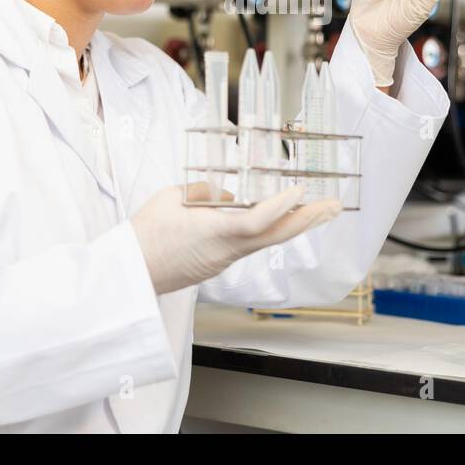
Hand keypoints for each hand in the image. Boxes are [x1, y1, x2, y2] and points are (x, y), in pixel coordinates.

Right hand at [131, 182, 341, 293]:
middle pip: (275, 235)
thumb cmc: (145, 235)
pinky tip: (279, 218)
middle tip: (334, 205)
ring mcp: (224, 260)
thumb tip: (225, 197)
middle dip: (308, 219)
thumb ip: (204, 191)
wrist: (130, 274)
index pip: (256, 221)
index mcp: (214, 232)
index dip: (281, 206)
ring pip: (267, 240)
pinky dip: (270, 229)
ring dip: (293, 223)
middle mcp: (226, 250)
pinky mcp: (218, 264)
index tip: (301, 190)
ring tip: (319, 209)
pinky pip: (251, 244)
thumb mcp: (172, 197)